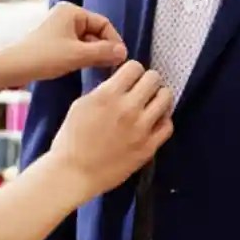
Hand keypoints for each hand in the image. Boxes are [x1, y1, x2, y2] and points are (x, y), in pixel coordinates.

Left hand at [5, 2, 127, 81]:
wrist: (14, 67)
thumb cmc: (44, 57)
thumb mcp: (78, 55)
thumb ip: (103, 52)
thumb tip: (124, 52)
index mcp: (72, 11)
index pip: (103, 24)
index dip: (114, 41)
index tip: (120, 60)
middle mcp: (66, 15)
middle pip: (96, 31)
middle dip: (104, 48)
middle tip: (112, 67)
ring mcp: (60, 28)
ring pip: (87, 40)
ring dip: (95, 54)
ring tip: (102, 69)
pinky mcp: (55, 41)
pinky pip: (77, 46)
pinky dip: (84, 56)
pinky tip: (88, 68)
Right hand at [49, 61, 174, 195]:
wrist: (74, 172)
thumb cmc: (71, 139)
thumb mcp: (81, 105)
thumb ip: (102, 91)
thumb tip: (119, 83)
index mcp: (108, 95)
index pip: (135, 67)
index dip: (132, 70)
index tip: (130, 78)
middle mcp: (128, 108)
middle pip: (154, 79)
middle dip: (148, 81)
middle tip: (142, 89)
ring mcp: (141, 128)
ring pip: (166, 98)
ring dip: (159, 97)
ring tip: (151, 103)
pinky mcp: (148, 147)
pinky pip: (168, 125)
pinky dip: (163, 120)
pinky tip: (153, 122)